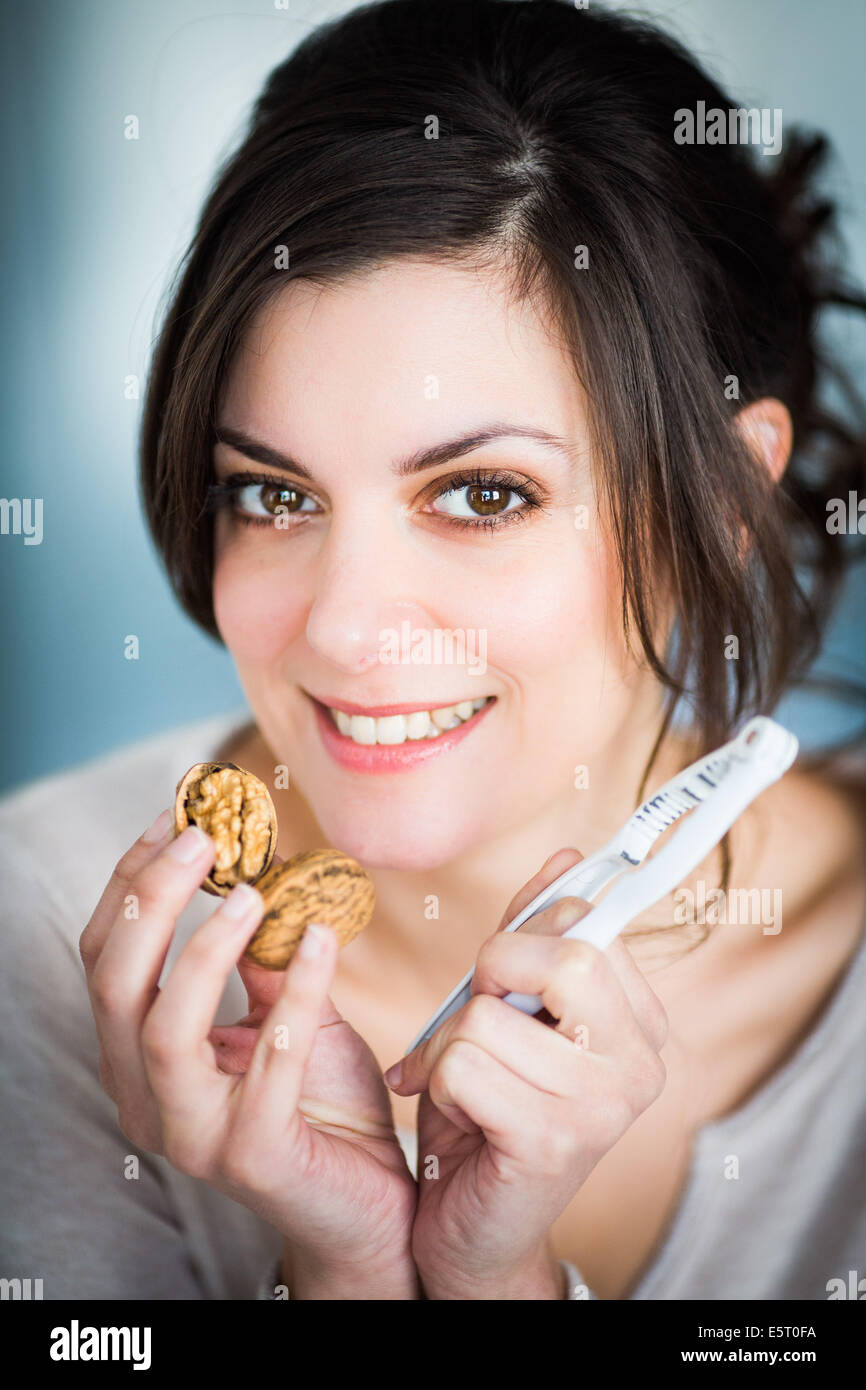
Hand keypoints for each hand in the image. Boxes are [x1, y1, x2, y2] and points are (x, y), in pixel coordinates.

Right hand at [79, 810, 418, 1296]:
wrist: (371, 1204)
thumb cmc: (323, 1105)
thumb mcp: (285, 1014)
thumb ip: (260, 959)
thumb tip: (257, 873)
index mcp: (141, 1057)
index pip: (106, 959)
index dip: (133, 883)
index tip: (175, 817)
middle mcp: (148, 1097)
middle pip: (115, 986)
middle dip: (153, 900)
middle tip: (203, 837)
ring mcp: (193, 1135)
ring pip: (164, 1031)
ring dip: (204, 949)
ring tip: (253, 892)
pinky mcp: (252, 1158)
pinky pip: (268, 1065)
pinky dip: (299, 994)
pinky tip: (326, 941)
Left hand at [384, 848, 668, 1298]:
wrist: (475, 1229)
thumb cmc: (491, 1111)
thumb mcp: (511, 1009)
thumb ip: (534, 935)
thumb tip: (567, 855)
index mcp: (643, 1025)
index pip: (589, 923)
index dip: (523, 936)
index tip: (503, 978)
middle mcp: (641, 1064)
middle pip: (562, 956)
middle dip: (492, 977)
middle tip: (482, 1024)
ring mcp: (605, 1106)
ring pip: (488, 1015)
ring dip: (450, 1048)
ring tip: (467, 1088)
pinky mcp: (555, 1141)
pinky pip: (464, 1066)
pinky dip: (440, 1086)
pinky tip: (462, 1121)